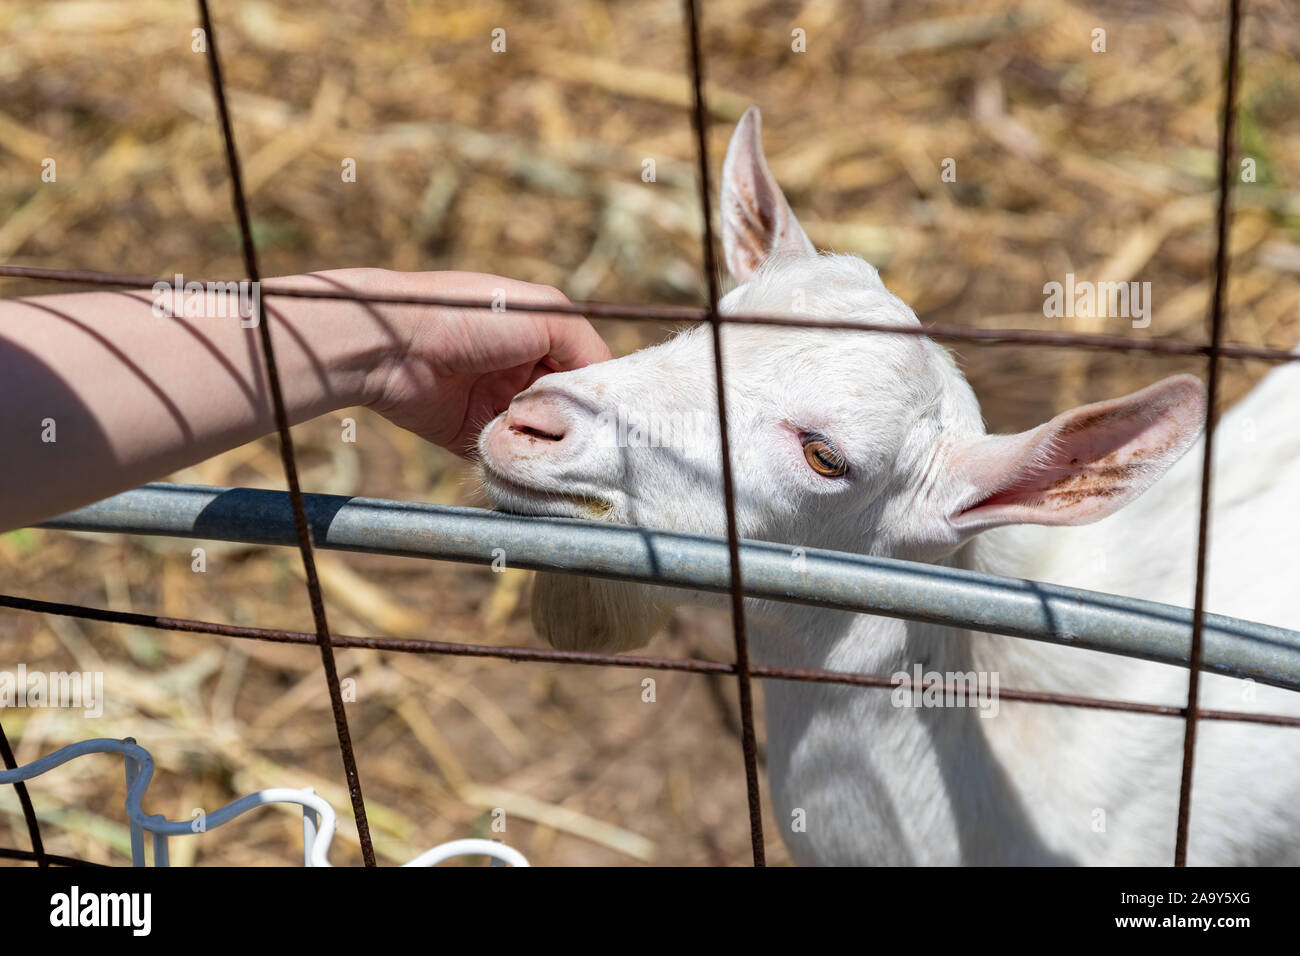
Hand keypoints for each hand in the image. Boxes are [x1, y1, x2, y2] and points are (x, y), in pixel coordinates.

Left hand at [356, 270, 611, 453]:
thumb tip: (606, 383)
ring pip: (540, 436)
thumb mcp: (543, 313)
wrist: (393, 348)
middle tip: (591, 444)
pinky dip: (520, 464)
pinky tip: (534, 468)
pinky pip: (508, 457)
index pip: (587, 370)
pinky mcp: (473, 435)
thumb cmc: (468, 317)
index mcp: (539, 334)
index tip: (618, 419)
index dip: (602, 393)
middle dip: (577, 425)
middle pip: (566, 408)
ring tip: (557, 452)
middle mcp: (521, 369)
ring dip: (548, 445)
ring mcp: (497, 404)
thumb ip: (584, 343)